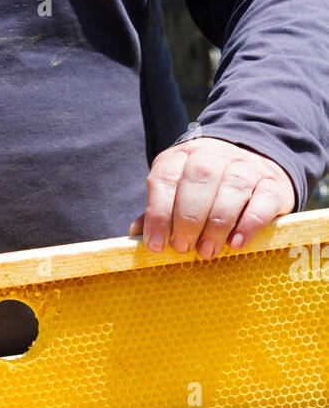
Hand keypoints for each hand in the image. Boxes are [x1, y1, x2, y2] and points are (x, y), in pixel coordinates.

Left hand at [131, 138, 295, 258]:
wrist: (255, 173)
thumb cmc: (206, 194)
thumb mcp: (178, 198)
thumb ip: (158, 214)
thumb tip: (135, 234)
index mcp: (183, 157)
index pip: (166, 177)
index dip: (158, 213)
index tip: (155, 245)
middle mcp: (214, 155)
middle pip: (200, 178)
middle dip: (187, 217)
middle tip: (182, 248)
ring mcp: (246, 166)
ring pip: (233, 186)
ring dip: (217, 224)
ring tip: (207, 252)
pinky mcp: (272, 182)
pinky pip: (263, 199)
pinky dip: (249, 223)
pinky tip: (236, 243)